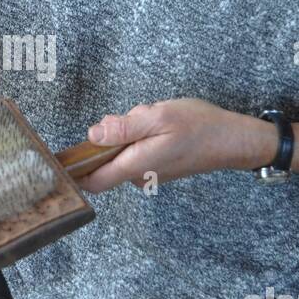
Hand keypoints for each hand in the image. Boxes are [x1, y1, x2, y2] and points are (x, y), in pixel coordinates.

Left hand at [79, 98, 242, 193]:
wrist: (233, 140)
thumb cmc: (199, 126)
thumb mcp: (158, 117)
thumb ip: (124, 127)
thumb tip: (92, 135)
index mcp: (135, 165)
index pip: (92, 181)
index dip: (74, 170)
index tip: (65, 154)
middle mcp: (139, 176)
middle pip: (107, 158)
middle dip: (114, 134)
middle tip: (139, 117)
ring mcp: (149, 174)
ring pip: (123, 151)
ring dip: (132, 132)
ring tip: (157, 120)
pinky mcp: (158, 168)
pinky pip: (138, 151)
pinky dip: (144, 135)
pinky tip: (165, 127)